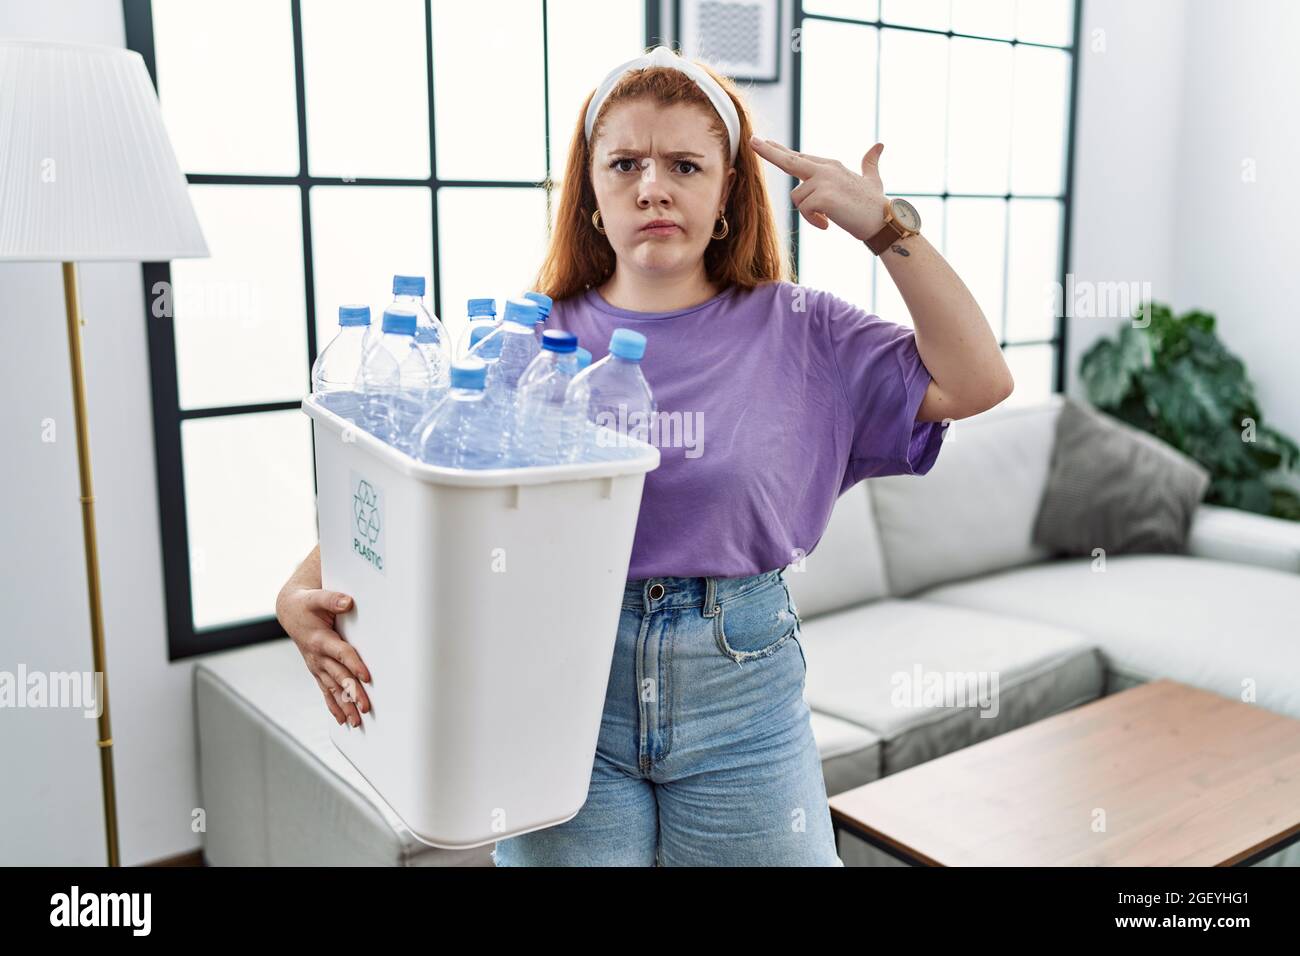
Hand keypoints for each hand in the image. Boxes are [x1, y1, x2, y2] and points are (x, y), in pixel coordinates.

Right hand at [275, 586, 371, 726]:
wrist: (290, 611)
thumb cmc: (306, 604)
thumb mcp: (316, 597)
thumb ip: (332, 599)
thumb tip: (347, 602)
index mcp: (320, 639)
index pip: (341, 653)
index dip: (354, 664)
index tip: (366, 676)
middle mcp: (318, 657)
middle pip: (339, 677)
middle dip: (352, 693)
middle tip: (366, 707)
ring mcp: (317, 666)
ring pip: (333, 689)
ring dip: (344, 705)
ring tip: (356, 722)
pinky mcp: (317, 670)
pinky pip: (326, 691)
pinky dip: (334, 706)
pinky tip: (343, 720)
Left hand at [749, 135, 887, 242]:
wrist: (885, 221)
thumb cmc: (876, 204)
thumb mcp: (872, 180)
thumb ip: (870, 163)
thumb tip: (879, 146)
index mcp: (831, 166)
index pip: (800, 157)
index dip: (781, 152)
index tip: (764, 143)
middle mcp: (825, 169)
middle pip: (790, 160)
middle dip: (768, 151)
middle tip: (751, 141)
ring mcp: (823, 181)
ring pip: (797, 198)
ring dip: (809, 213)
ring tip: (829, 218)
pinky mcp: (822, 196)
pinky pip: (804, 211)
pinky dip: (814, 222)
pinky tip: (828, 225)